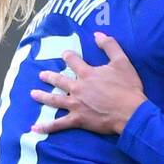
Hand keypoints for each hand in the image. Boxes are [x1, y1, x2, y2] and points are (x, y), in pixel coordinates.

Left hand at [31, 32, 145, 135]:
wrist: (130, 112)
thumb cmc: (127, 88)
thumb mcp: (122, 62)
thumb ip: (110, 46)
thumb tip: (98, 34)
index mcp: (87, 74)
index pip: (73, 60)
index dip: (68, 56)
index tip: (65, 54)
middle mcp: (77, 88)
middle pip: (59, 80)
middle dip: (49, 76)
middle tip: (41, 75)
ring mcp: (75, 105)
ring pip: (54, 100)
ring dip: (42, 96)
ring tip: (33, 94)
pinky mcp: (77, 120)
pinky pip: (58, 124)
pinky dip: (46, 127)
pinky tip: (35, 128)